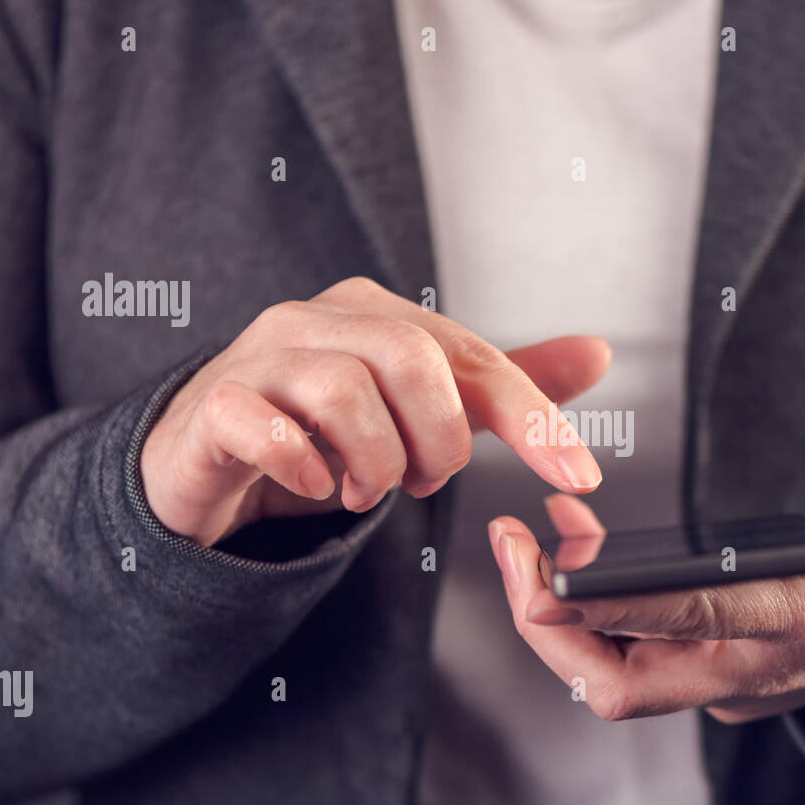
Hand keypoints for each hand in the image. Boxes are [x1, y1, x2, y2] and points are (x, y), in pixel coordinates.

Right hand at [141, 277, 609, 545]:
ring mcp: (260, 356)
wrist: (208, 459)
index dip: (532, 419)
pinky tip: (316, 487)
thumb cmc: (318, 430)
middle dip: (439, 442)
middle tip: (423, 484)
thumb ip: (498, 388)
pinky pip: (265, 424)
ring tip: (366, 491)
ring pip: (346, 390)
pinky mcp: (214, 406)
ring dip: (375, 462)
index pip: (473, 356)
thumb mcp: (418, 410)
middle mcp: (318, 319)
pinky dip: (304, 466)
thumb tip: (597, 353)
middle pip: (413, 360)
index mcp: (375, 313)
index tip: (580, 478)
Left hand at [488, 452, 804, 722]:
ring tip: (531, 535)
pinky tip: (579, 546)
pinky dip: (593, 615)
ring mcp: (737, 676)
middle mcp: (758, 666)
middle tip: (510, 545)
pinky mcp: (725, 667)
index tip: (542, 577)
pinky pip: (638, 657)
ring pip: (619, 677)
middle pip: (622, 684)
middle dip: (549, 626)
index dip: (607, 605)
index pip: (688, 621)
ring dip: (562, 618)